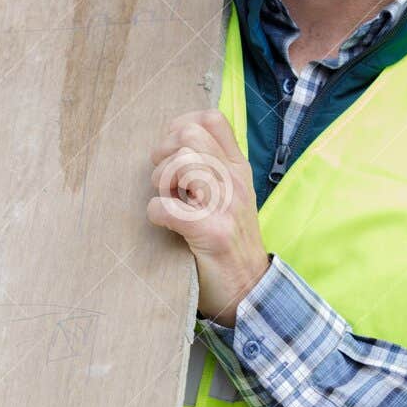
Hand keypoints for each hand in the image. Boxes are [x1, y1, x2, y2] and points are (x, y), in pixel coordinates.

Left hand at [146, 109, 269, 324]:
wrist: (250, 288)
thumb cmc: (231, 240)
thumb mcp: (232, 195)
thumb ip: (212, 167)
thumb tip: (174, 142)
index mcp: (237, 167)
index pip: (211, 119)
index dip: (180, 126)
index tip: (172, 152)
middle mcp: (234, 180)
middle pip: (189, 134)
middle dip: (165, 154)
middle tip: (167, 183)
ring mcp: (225, 205)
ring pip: (181, 161)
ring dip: (161, 181)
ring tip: (169, 200)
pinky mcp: (211, 232)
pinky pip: (166, 207)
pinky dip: (156, 214)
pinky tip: (165, 224)